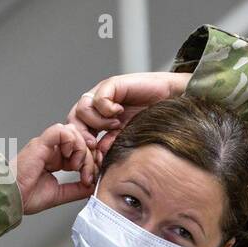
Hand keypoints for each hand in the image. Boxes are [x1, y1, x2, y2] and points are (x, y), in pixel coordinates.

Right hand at [12, 123, 97, 215]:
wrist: (10, 199)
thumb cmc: (26, 197)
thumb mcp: (60, 194)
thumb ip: (76, 189)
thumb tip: (93, 186)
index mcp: (55, 160)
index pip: (80, 150)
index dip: (90, 160)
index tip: (91, 176)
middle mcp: (51, 150)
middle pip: (80, 141)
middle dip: (90, 158)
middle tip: (86, 175)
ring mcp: (45, 146)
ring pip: (73, 133)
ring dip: (81, 149)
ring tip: (76, 167)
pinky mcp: (40, 143)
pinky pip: (60, 131)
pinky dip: (71, 142)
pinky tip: (69, 157)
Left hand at [65, 72, 190, 162]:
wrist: (173, 101)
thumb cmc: (154, 119)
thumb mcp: (129, 137)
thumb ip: (112, 144)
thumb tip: (98, 158)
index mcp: (99, 121)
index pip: (79, 134)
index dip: (82, 149)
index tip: (91, 161)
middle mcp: (97, 108)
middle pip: (74, 122)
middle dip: (82, 137)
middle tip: (94, 145)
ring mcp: (102, 95)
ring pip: (81, 110)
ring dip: (97, 122)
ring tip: (115, 125)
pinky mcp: (111, 85)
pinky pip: (97, 99)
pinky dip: (106, 109)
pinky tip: (119, 112)